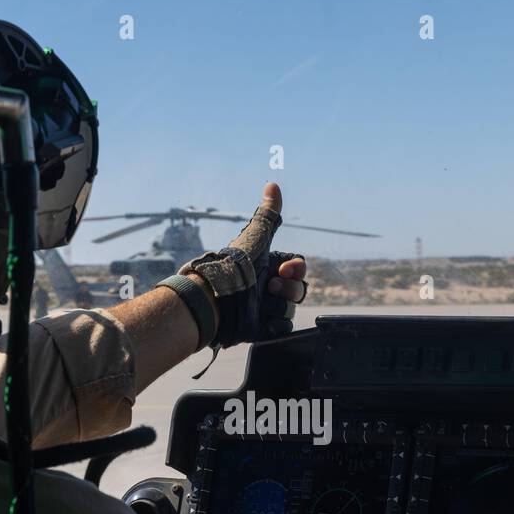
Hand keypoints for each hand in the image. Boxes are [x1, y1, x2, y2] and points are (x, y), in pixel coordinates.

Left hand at [180, 182, 306, 347]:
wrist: (215, 300)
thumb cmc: (233, 267)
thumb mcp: (255, 239)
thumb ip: (267, 216)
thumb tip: (272, 184)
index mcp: (268, 265)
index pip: (298, 267)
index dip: (296, 269)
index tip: (284, 269)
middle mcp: (268, 286)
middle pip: (298, 289)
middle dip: (288, 289)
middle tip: (270, 288)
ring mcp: (265, 308)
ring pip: (290, 309)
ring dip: (279, 306)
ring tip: (260, 304)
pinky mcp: (261, 328)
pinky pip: (283, 328)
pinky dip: (275, 324)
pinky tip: (261, 319)